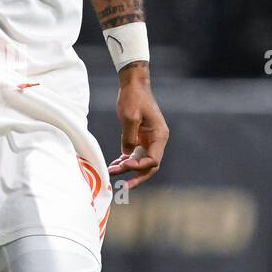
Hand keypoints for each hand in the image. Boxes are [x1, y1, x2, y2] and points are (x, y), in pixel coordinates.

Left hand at [109, 64, 168, 189]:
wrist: (134, 84)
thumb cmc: (134, 98)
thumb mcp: (130, 117)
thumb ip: (129, 137)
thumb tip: (126, 154)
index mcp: (159, 136)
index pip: (153, 160)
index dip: (139, 166)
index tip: (124, 164)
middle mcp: (157, 140)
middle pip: (149, 166)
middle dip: (136, 176)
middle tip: (123, 187)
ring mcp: (149, 140)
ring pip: (141, 162)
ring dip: (127, 169)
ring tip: (111, 173)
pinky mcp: (140, 137)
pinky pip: (134, 154)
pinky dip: (125, 161)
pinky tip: (114, 165)